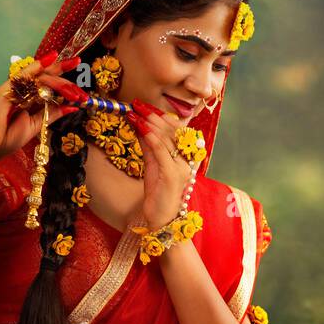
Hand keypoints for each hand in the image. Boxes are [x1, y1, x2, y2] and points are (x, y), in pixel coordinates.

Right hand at [0, 51, 81, 168]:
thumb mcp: (37, 125)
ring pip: (39, 76)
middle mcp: (23, 92)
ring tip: (72, 71)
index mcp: (30, 100)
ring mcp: (15, 89)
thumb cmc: (8, 137)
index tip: (82, 90)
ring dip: (57, 74)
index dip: (65, 85)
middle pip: (46, 79)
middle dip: (63, 74)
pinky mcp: (6, 89)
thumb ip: (51, 114)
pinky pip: (23, 75)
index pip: (49, 88)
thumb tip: (71, 107)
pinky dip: (36, 66)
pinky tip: (50, 58)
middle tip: (79, 68)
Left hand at [127, 100, 192, 229]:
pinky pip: (161, 151)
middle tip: (137, 104)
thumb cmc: (159, 193)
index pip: (177, 130)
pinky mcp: (172, 175)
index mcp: (186, 157)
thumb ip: (149, 146)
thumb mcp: (153, 165)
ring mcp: (182, 168)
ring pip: (167, 138)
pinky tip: (140, 126)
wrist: (162, 219)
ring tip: (136, 111)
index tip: (145, 106)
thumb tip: (140, 125)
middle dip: (154, 115)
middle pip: (173, 131)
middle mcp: (188, 160)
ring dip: (150, 122)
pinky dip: (151, 137)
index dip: (161, 116)